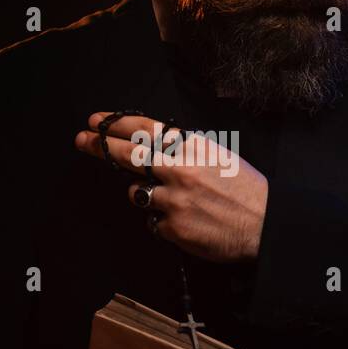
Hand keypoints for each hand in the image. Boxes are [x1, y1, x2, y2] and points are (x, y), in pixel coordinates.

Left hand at [74, 111, 268, 262]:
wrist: (266, 225)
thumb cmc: (247, 190)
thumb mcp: (219, 156)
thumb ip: (187, 151)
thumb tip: (158, 147)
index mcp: (192, 148)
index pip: (145, 129)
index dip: (116, 124)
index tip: (96, 121)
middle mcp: (179, 170)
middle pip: (128, 154)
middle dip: (100, 146)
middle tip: (81, 140)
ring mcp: (173, 200)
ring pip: (138, 193)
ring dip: (146, 195)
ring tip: (174, 201)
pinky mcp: (172, 227)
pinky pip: (154, 222)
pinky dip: (164, 222)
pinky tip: (187, 222)